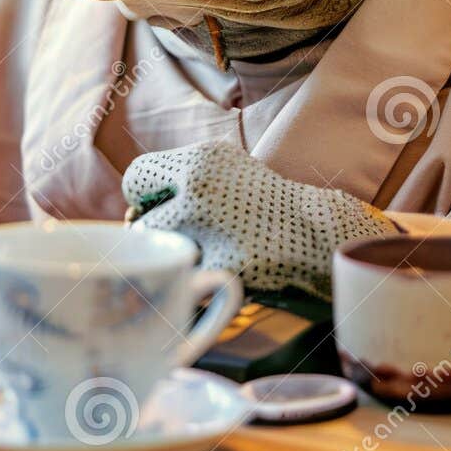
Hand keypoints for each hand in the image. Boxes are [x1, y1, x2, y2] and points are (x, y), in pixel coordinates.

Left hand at [124, 140, 395, 297]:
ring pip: (159, 256)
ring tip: (206, 259)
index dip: (144, 199)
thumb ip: (178, 179)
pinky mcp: (227, 269)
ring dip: (173, 263)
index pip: (136, 178)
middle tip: (185, 241)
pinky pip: (187, 286)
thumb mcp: (224, 167)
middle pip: (139, 223)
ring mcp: (213, 231)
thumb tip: (128, 216)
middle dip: (155, 237)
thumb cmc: (265, 203)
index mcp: (200, 160)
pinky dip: (194, 290)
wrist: (322, 235)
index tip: (160, 209)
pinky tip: (217, 281)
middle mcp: (200, 190)